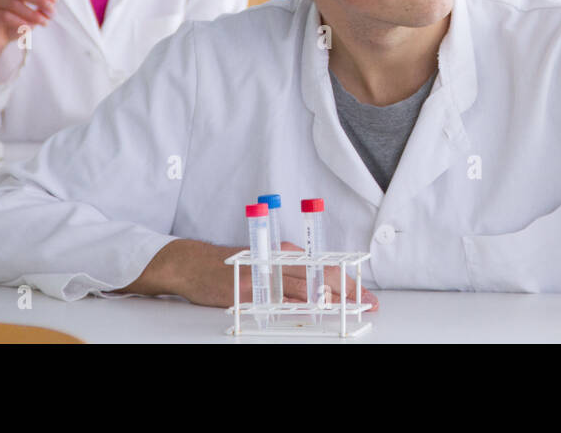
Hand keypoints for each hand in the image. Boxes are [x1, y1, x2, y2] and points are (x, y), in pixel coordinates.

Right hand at [0, 0, 55, 78]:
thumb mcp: (31, 16)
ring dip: (32, 14)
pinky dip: (19, 21)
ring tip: (43, 22)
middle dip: (40, 0)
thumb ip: (40, 10)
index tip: (55, 0)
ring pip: (15, 4)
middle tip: (52, 11)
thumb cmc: (15, 24)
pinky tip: (28, 27)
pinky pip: (5, 16)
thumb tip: (50, 9)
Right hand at [120, 239, 379, 309]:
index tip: (366, 293)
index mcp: (287, 253)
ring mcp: (266, 272)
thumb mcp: (265, 265)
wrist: (193, 263)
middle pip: (323, 273)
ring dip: (331, 296)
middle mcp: (280, 259)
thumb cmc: (229, 266)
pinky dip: (299, 301)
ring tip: (351, 306)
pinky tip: (314, 307)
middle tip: (368, 301)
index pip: (326, 266)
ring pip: (306, 283)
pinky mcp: (251, 286)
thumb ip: (290, 275)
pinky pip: (280, 295)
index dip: (350, 280)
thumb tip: (318, 291)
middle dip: (349, 288)